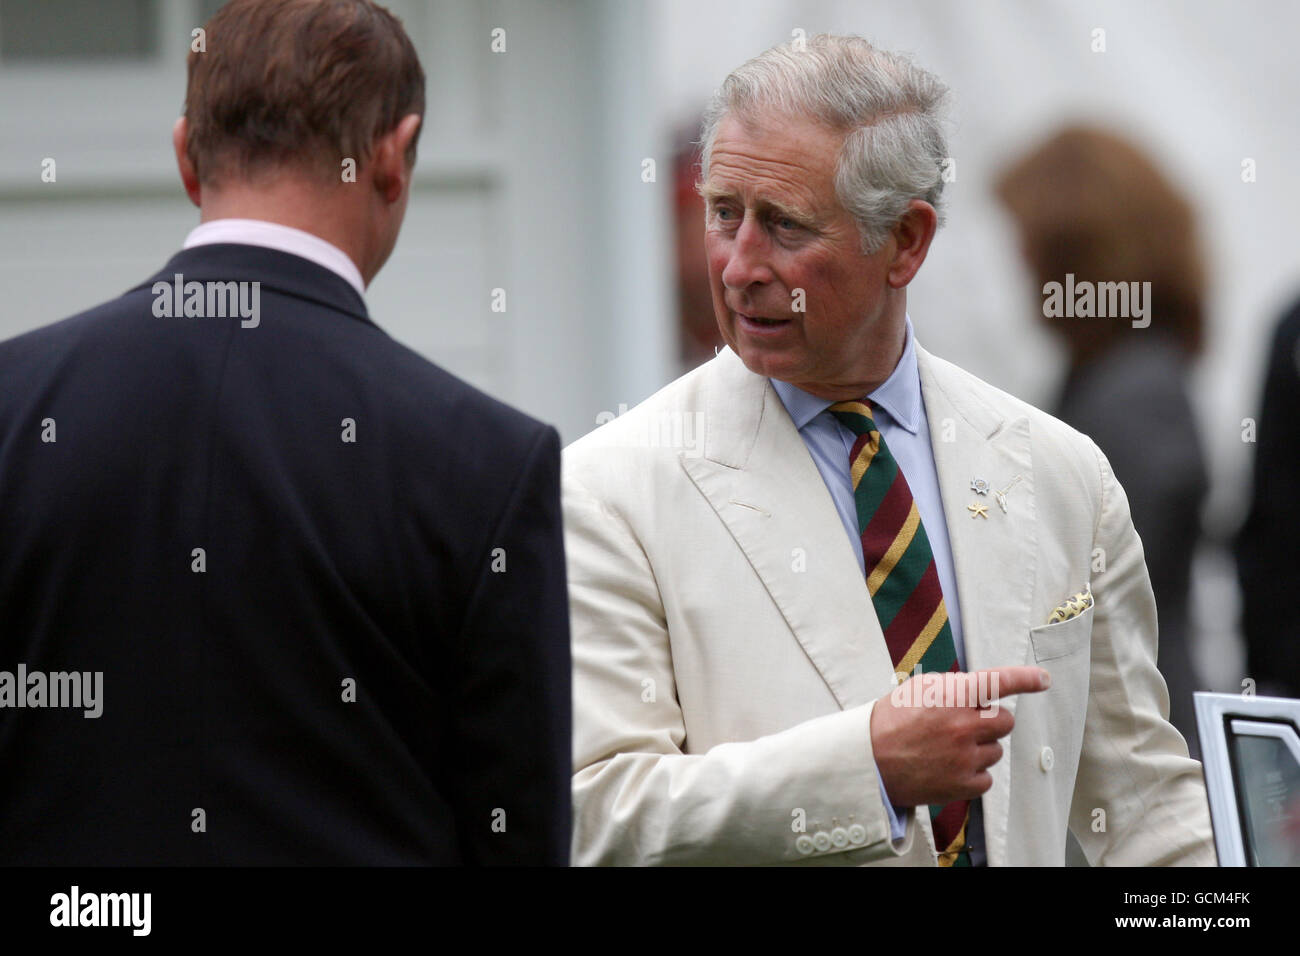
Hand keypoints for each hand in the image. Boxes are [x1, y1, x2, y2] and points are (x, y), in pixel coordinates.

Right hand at [869, 666, 1050, 806]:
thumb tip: (979, 694)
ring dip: (979, 748)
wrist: (869, 761)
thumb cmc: (891, 721)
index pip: (999, 682)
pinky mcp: (965, 784)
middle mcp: (964, 725)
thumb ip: (954, 688)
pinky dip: (972, 773)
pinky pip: (987, 777)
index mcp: (953, 696)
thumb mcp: (919, 689)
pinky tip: (948, 768)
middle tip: (964, 725)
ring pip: (996, 750)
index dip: (1026, 679)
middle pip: (1004, 720)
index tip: (1043, 680)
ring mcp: (966, 757)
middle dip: (990, 721)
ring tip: (947, 749)